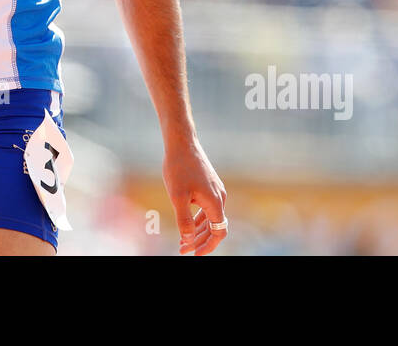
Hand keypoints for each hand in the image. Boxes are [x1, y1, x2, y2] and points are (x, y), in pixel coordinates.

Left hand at [163, 135, 227, 254]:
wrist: (182, 143)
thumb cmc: (178, 168)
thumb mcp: (177, 196)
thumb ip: (184, 220)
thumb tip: (188, 239)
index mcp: (215, 202)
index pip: (218, 232)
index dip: (208, 246)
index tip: (194, 254)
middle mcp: (219, 197)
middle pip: (214, 227)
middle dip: (199, 241)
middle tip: (182, 250)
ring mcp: (215, 191)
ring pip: (210, 218)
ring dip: (198, 231)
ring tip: (182, 241)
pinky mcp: (209, 186)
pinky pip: (206, 208)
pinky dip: (198, 219)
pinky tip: (186, 224)